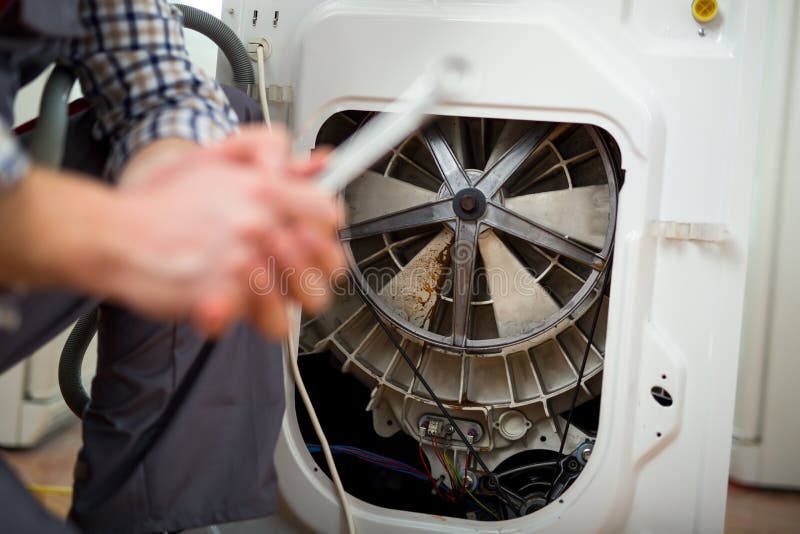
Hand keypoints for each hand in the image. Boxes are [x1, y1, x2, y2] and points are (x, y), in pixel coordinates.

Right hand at [107, 128, 344, 337]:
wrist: (115, 234)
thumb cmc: (165, 203)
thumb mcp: (219, 161)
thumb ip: (274, 158)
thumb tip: (320, 163)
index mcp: (266, 190)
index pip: (331, 213)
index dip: (323, 229)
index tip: (308, 235)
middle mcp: (259, 225)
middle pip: (330, 265)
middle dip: (312, 270)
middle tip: (283, 268)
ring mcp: (243, 264)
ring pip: (304, 300)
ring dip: (286, 297)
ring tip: (255, 290)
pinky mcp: (224, 297)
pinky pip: (262, 321)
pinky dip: (247, 318)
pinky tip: (223, 304)